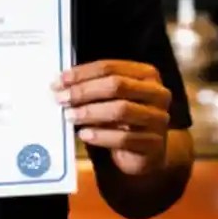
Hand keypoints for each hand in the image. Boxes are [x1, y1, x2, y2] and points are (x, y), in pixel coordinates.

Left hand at [52, 60, 171, 175]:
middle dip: (84, 91)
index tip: (59, 80)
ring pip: (121, 110)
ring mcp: (158, 119)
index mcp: (146, 74)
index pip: (110, 67)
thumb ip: (93, 88)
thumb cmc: (124, 118)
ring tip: (70, 115)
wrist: (148, 151)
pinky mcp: (154, 144)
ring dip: (90, 112)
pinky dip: (100, 135)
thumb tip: (61, 85)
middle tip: (61, 98)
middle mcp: (157, 93)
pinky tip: (84, 134)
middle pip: (116, 85)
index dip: (82, 73)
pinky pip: (124, 138)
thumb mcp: (112, 98)